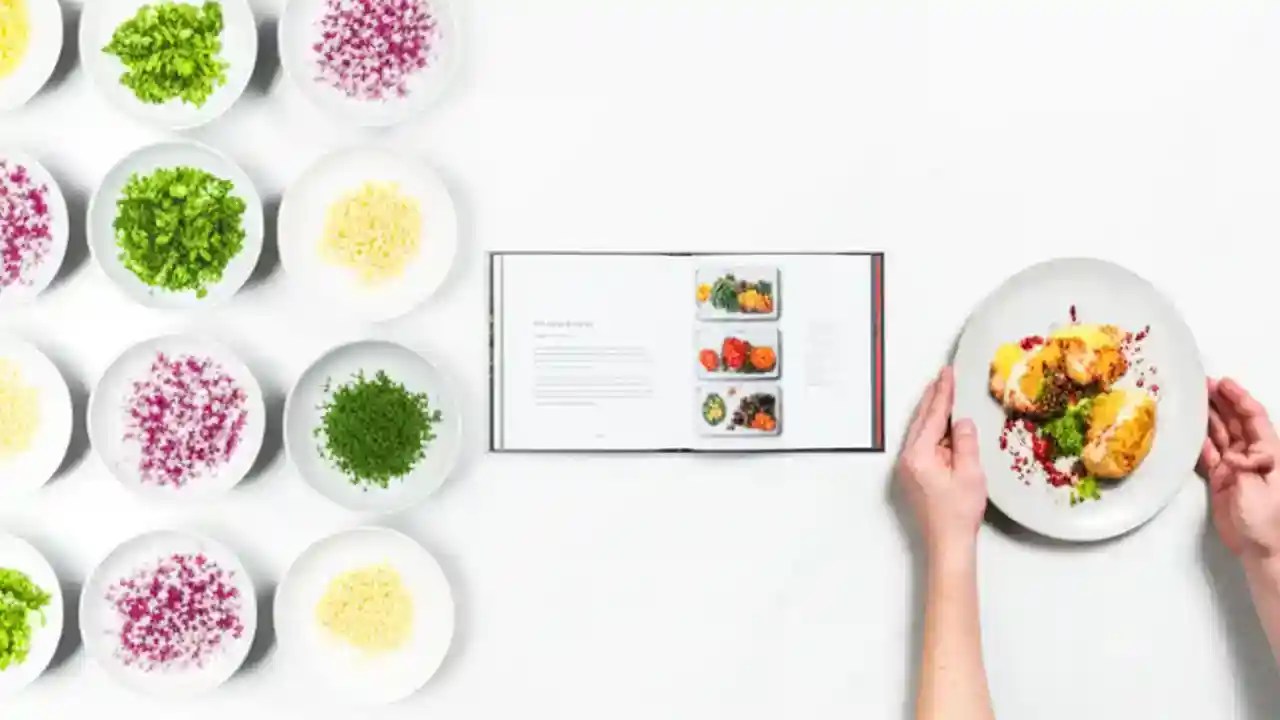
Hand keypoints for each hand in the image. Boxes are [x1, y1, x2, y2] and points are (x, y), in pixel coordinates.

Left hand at [896, 367, 987, 553]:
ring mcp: (907, 467)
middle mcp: (907, 458)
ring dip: (931, 413)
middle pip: (921, 420)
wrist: (946, 544)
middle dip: (933, 397)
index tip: (947, 373)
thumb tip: (961, 421)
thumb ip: (964, 443)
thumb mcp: (970, 474)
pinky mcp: (912, 476)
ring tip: (940, 392)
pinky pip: (921, 444)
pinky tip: (941, 425)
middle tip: (943, 376)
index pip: (932, 417)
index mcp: (919, 455)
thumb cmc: (959, 513)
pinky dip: (931, 430)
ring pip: (919, 432)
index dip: (942, 393)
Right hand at [1199, 378, 1279, 559]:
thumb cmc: (1266, 520)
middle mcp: (1253, 455)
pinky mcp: (1223, 480)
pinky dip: (1202, 441)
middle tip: (1201, 384)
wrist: (1263, 550)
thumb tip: (1230, 453)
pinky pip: (1211, 454)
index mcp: (1269, 453)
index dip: (1239, 399)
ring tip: (1193, 399)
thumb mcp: (1256, 490)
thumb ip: (1242, 468)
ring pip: (1223, 435)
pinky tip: (1191, 429)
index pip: (1254, 418)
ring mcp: (1238, 466)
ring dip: (1210, 417)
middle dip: (1222, 401)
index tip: (1223, 383)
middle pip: (1237, 422)